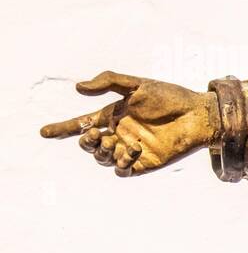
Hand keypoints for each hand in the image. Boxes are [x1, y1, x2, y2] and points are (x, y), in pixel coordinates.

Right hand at [40, 72, 217, 176]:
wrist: (198, 113)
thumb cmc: (170, 96)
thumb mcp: (138, 84)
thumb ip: (109, 82)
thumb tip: (78, 87)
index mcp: (113, 115)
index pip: (81, 124)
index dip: (62, 129)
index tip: (44, 132)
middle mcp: (118, 133)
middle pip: (88, 144)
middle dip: (84, 140)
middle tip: (93, 133)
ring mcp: (130, 149)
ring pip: (102, 158)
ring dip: (100, 151)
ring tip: (110, 141)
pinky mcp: (144, 163)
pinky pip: (123, 170)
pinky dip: (121, 163)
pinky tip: (132, 150)